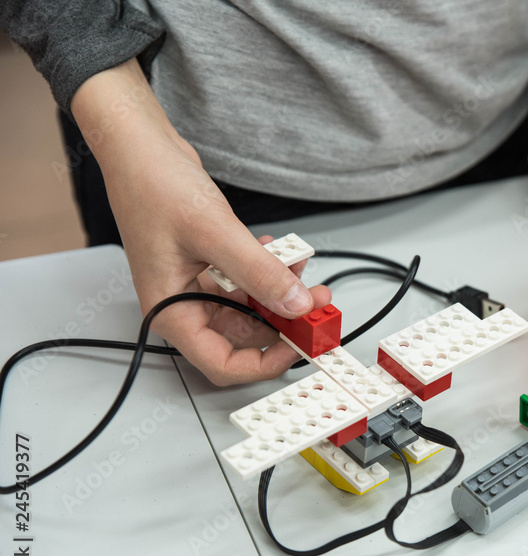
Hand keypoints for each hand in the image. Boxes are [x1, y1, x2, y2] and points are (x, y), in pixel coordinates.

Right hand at [71, 60, 328, 384]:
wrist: (141, 146)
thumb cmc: (153, 185)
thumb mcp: (216, 233)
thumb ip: (259, 273)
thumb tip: (296, 304)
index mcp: (171, 311)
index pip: (221, 363)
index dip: (264, 364)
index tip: (298, 347)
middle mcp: (183, 304)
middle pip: (242, 337)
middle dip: (282, 322)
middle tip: (314, 302)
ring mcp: (196, 286)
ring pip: (249, 307)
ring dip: (279, 293)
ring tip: (303, 271)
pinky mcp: (209, 266)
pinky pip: (247, 282)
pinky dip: (268, 272)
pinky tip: (283, 253)